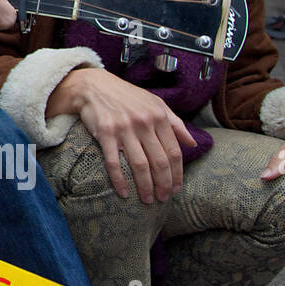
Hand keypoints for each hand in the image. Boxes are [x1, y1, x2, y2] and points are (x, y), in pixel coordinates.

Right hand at [48, 68, 196, 202]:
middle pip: (159, 161)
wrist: (93, 86)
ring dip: (145, 186)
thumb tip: (192, 143)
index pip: (174, 152)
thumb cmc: (126, 96)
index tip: (176, 188)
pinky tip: (124, 192)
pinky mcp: (105, 133)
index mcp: (159, 117)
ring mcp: (124, 129)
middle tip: (163, 198)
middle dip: (163, 184)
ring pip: (140, 165)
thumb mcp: (155, 103)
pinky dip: (119, 180)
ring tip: (148, 199)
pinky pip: (114, 162)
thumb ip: (175, 123)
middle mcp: (144, 123)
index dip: (177, 174)